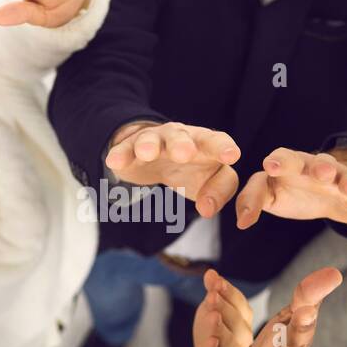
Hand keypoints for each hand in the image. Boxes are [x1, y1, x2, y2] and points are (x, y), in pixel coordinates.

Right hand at [105, 121, 240, 217]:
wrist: (152, 155)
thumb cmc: (188, 170)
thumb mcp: (206, 183)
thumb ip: (216, 194)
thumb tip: (207, 210)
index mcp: (204, 144)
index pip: (217, 142)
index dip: (223, 148)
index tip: (232, 156)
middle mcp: (181, 137)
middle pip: (184, 136)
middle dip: (184, 144)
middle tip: (185, 154)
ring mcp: (154, 140)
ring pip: (153, 139)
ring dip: (149, 145)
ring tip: (146, 153)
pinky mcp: (130, 147)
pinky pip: (125, 149)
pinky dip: (121, 154)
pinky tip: (115, 161)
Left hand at [193, 269, 254, 346]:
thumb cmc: (215, 335)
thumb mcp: (211, 310)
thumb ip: (213, 292)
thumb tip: (210, 272)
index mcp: (243, 319)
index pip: (239, 303)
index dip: (229, 292)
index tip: (216, 282)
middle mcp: (243, 336)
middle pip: (236, 320)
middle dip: (224, 306)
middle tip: (212, 296)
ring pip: (231, 340)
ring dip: (220, 327)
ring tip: (213, 316)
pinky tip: (211, 341)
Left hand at [236, 147, 346, 232]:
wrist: (330, 192)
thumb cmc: (293, 191)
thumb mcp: (270, 196)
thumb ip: (252, 201)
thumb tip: (242, 222)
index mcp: (293, 165)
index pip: (285, 158)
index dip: (279, 161)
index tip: (271, 166)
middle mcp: (320, 168)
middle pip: (320, 163)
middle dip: (321, 166)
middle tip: (320, 172)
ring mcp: (345, 180)